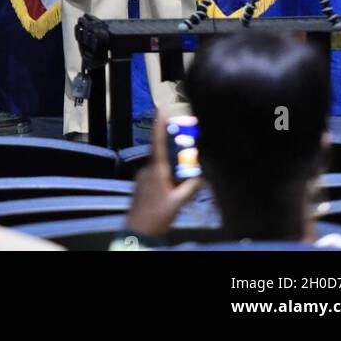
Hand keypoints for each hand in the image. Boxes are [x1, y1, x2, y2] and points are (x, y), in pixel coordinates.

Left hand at [125, 109, 202, 239]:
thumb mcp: (178, 203)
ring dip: (170, 167)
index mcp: (156, 170)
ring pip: (159, 166)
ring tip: (183, 175)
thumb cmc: (157, 216)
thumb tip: (203, 174)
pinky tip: (172, 188)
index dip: (159, 124)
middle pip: (162, 154)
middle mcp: (147, 170)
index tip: (161, 107)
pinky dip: (165, 176)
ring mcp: (142, 178)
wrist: (137, 232)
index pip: (158, 142)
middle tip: (187, 146)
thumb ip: (190, 187)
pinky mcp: (141, 186)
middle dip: (174, 150)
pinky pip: (155, 175)